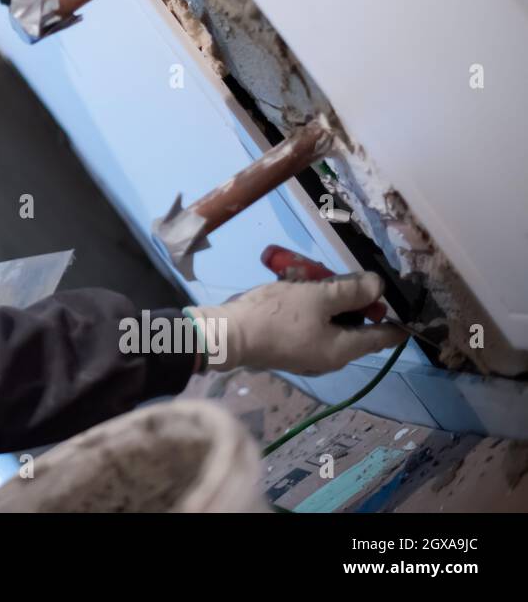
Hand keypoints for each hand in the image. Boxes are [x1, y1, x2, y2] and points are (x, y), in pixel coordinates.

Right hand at [187, 272, 406, 374]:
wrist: (228, 335)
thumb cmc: (277, 316)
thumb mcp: (318, 297)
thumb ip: (351, 291)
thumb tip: (379, 287)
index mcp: (343, 350)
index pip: (383, 338)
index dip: (397, 321)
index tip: (405, 304)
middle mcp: (330, 357)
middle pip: (354, 326)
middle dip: (353, 300)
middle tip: (345, 276)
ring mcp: (307, 354)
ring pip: (331, 323)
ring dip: (328, 299)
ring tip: (315, 277)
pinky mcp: (288, 347)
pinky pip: (311, 325)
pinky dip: (310, 307)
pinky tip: (296, 288)